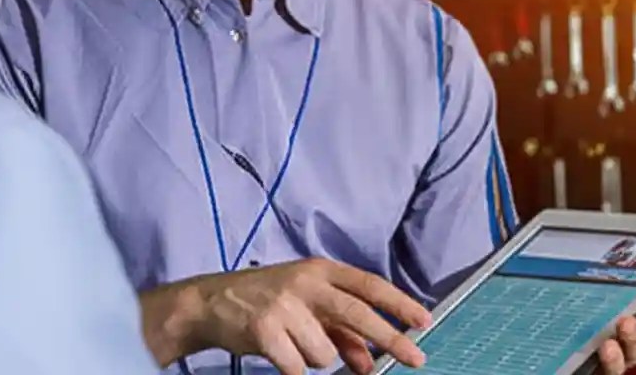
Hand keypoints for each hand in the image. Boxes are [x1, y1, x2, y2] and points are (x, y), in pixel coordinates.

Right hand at [158, 258, 432, 374]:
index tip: (424, 321)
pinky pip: (298, 367)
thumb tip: (370, 361)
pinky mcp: (266, 330)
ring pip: (326, 353)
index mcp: (319, 270)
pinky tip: (278, 354)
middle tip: (417, 359)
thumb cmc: (267, 302)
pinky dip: (293, 369)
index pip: (368, 284)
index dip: (399, 303)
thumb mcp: (306, 306)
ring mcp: (284, 306)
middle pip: (358, 313)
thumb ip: (340, 330)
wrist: (211, 302)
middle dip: (391, 339)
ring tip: (292, 345)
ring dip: (315, 359)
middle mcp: (305, 283)